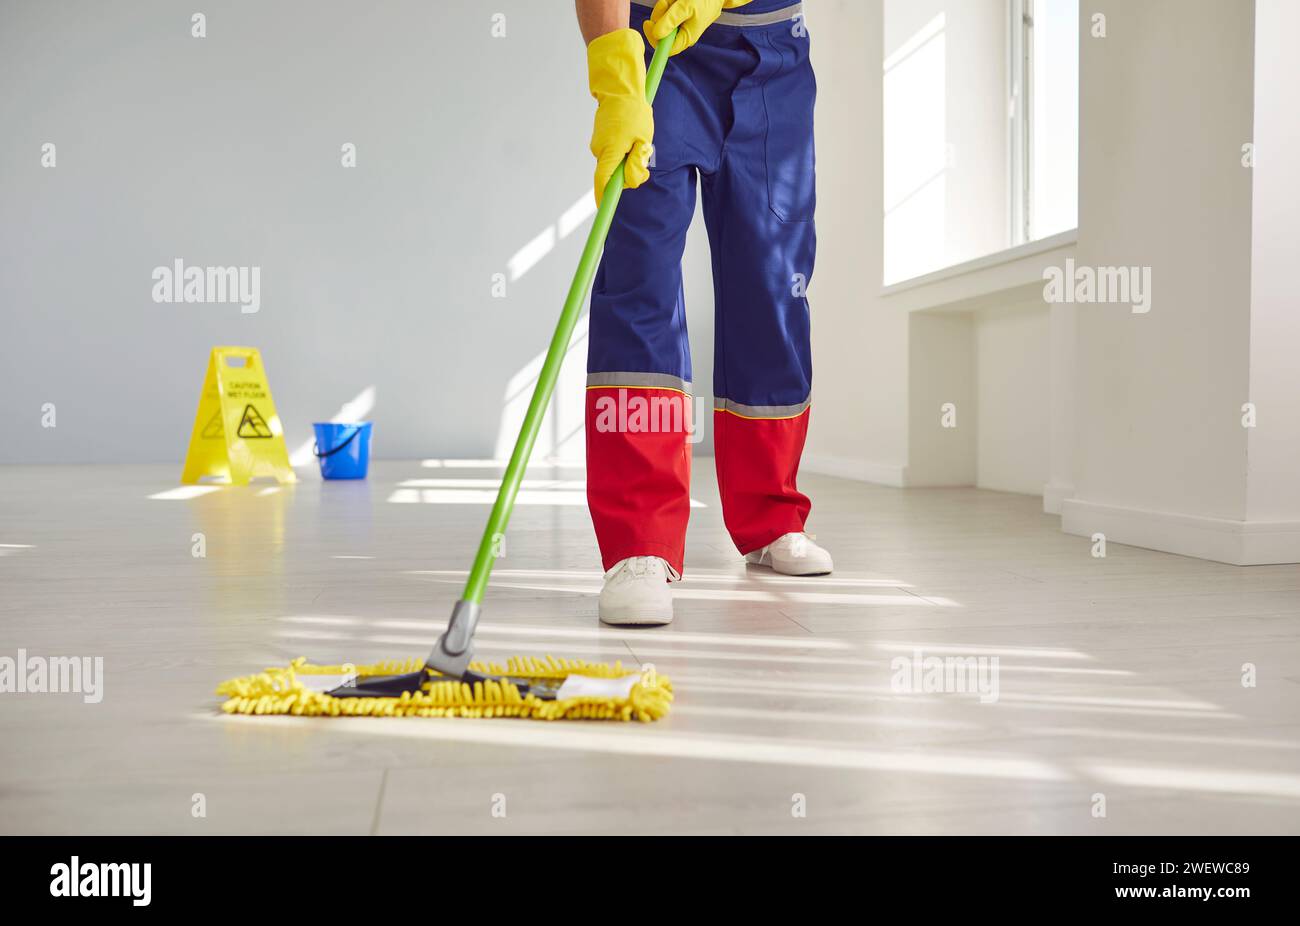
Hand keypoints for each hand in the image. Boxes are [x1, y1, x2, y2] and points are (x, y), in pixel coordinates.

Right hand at [587, 28, 654, 205]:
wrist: (621, 90)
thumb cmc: (635, 113)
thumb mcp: (643, 140)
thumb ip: (637, 163)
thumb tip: (630, 181)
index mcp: (610, 151)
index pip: (603, 181)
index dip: (603, 197)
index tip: (603, 208)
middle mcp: (599, 150)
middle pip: (612, 174)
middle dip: (628, 172)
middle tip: (642, 153)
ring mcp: (598, 145)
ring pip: (614, 163)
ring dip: (627, 158)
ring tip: (637, 139)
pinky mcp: (600, 140)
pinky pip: (612, 154)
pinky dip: (622, 151)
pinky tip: (629, 135)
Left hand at [642, 0, 753, 55]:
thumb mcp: (686, 7)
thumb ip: (671, 21)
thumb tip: (656, 35)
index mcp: (686, 38)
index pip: (665, 49)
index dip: (654, 38)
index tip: (647, 23)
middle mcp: (682, 34)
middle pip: (661, 31)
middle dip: (661, 15)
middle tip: (667, 3)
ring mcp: (680, 24)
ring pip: (662, 18)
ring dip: (665, 6)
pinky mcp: (679, 16)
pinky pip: (667, 11)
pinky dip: (669, 3)